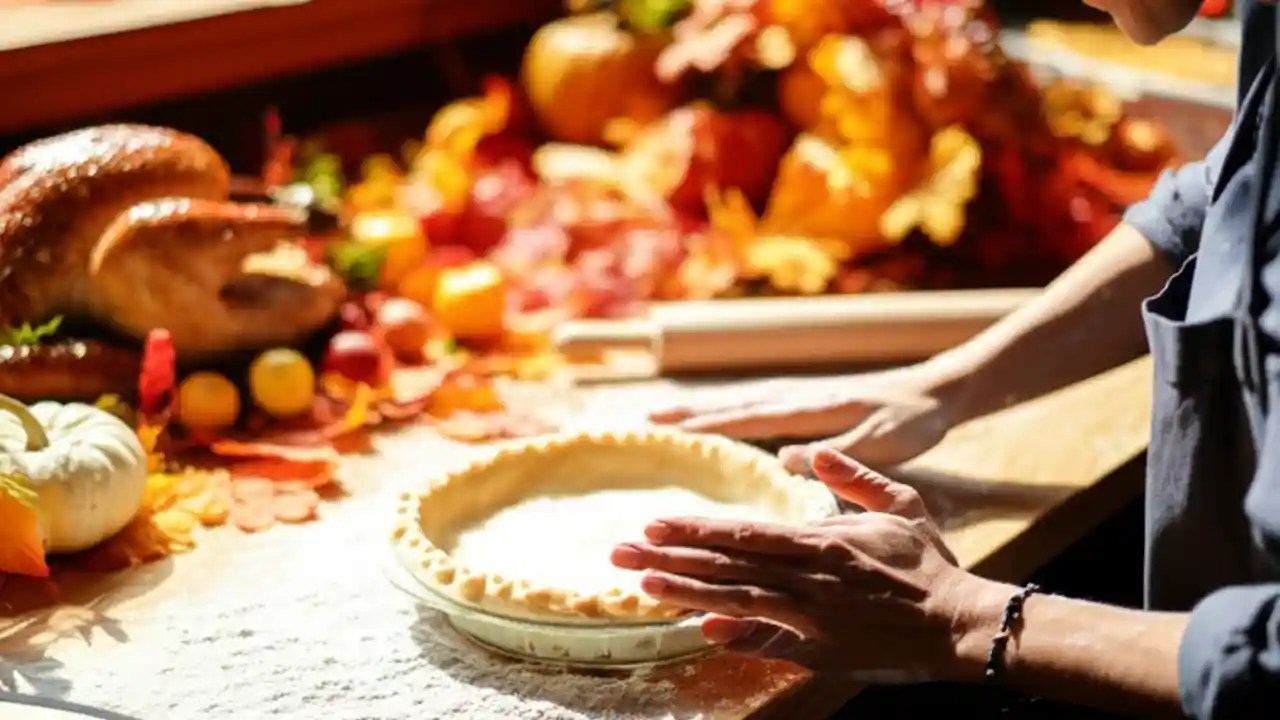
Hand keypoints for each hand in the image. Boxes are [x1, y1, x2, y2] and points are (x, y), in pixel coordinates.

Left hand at [611, 447, 1007, 682]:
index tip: (652, 523)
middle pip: (726, 565)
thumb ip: (852, 476)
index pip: (743, 532)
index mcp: (821, 540)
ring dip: (685, 592)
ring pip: (738, 600)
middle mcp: (809, 575)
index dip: (693, 529)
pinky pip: (770, 641)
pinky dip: (735, 635)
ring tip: (639, 586)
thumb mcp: (898, 505)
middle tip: (618, 554)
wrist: (962, 623)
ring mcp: (813, 615)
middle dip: (668, 558)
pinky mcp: (823, 651)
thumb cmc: (928, 564)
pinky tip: (699, 630)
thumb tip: (811, 452)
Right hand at [649, 366, 956, 468]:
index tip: (670, 429)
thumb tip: (785, 458)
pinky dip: (730, 407)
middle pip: (735, 403)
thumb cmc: (911, 421)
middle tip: (647, 418)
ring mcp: (803, 395)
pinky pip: (759, 403)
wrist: (936, 390)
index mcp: (812, 410)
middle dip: (691, 411)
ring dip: (704, 406)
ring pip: (743, 400)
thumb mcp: (880, 444)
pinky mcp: (810, 400)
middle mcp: (799, 397)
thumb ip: (835, 453)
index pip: (750, 417)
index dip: (709, 423)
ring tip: (667, 414)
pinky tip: (720, 415)